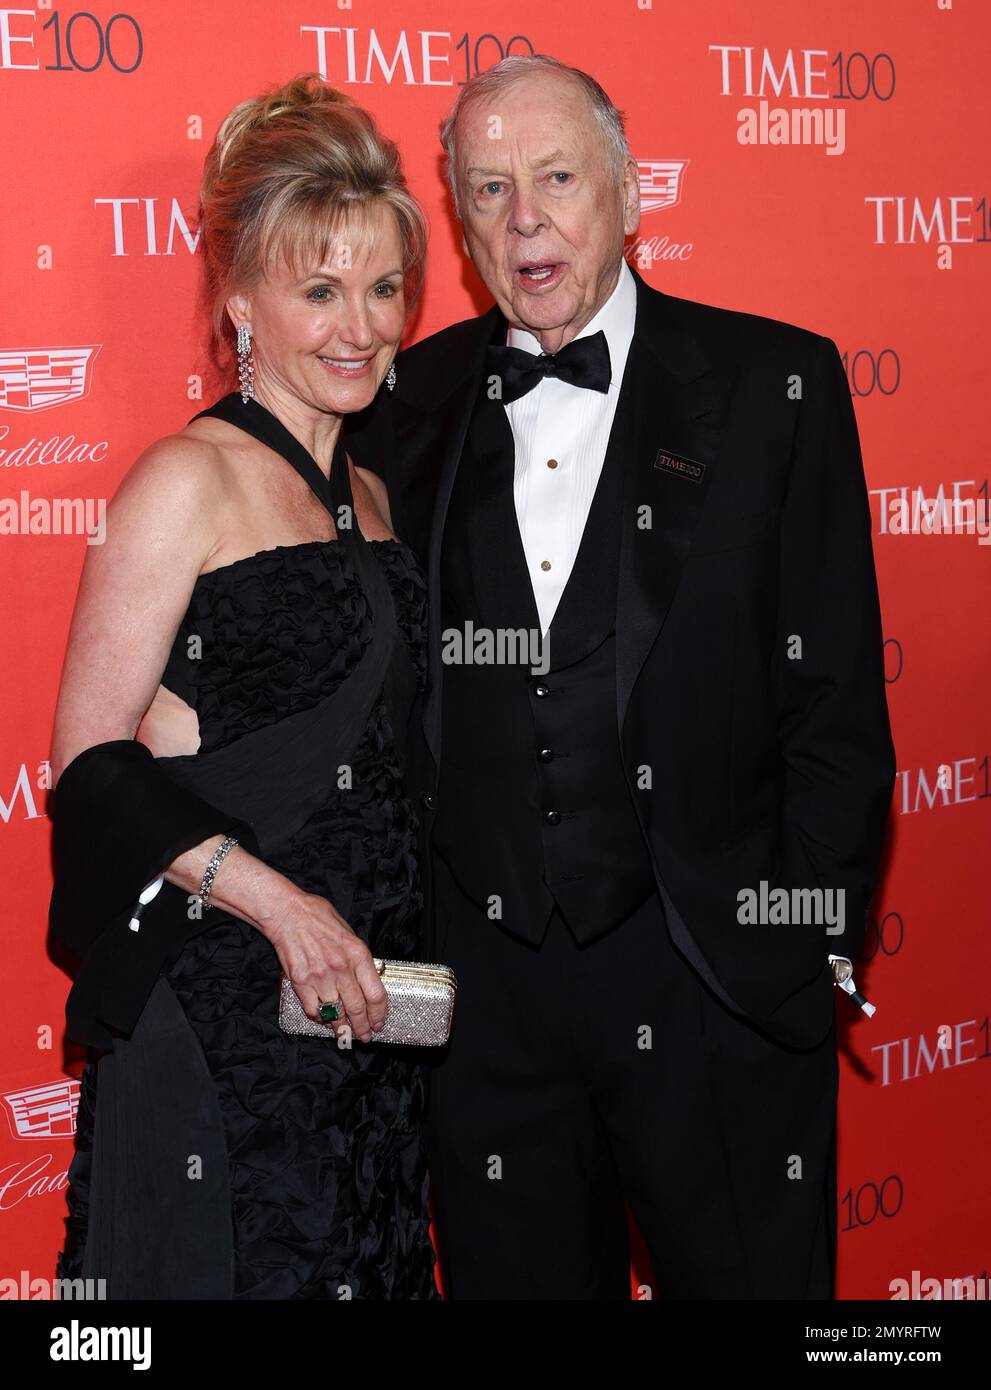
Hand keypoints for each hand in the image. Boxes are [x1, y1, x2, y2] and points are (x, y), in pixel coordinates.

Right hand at [262, 888, 387, 1042]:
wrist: (288, 912)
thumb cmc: (318, 917)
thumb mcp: (349, 933)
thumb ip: (358, 959)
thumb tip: (366, 981)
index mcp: (358, 954)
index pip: (376, 994)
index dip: (379, 1014)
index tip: (379, 1022)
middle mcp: (341, 968)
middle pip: (357, 1008)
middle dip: (363, 1027)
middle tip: (365, 1035)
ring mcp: (320, 977)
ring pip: (336, 1014)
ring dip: (342, 1027)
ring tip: (345, 1033)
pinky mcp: (300, 982)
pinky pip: (313, 1010)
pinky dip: (320, 1019)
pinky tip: (324, 1020)